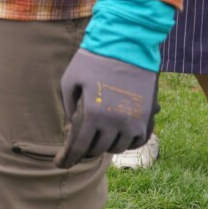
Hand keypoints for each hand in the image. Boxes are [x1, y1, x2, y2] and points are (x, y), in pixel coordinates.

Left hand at [56, 49, 157, 166]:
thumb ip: (69, 108)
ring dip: (105, 145)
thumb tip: (72, 128)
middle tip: (76, 149)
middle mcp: (115, 122)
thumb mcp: (70, 82)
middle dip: (84, 151)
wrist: (127, 44)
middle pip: (98, 149)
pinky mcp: (148, 115)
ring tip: (96, 139)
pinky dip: (126, 142)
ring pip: (118, 147)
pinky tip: (116, 136)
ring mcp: (134, 121)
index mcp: (93, 115)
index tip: (60, 165)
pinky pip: (138, 140)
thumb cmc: (92, 60)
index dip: (68, 159)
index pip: (79, 148)